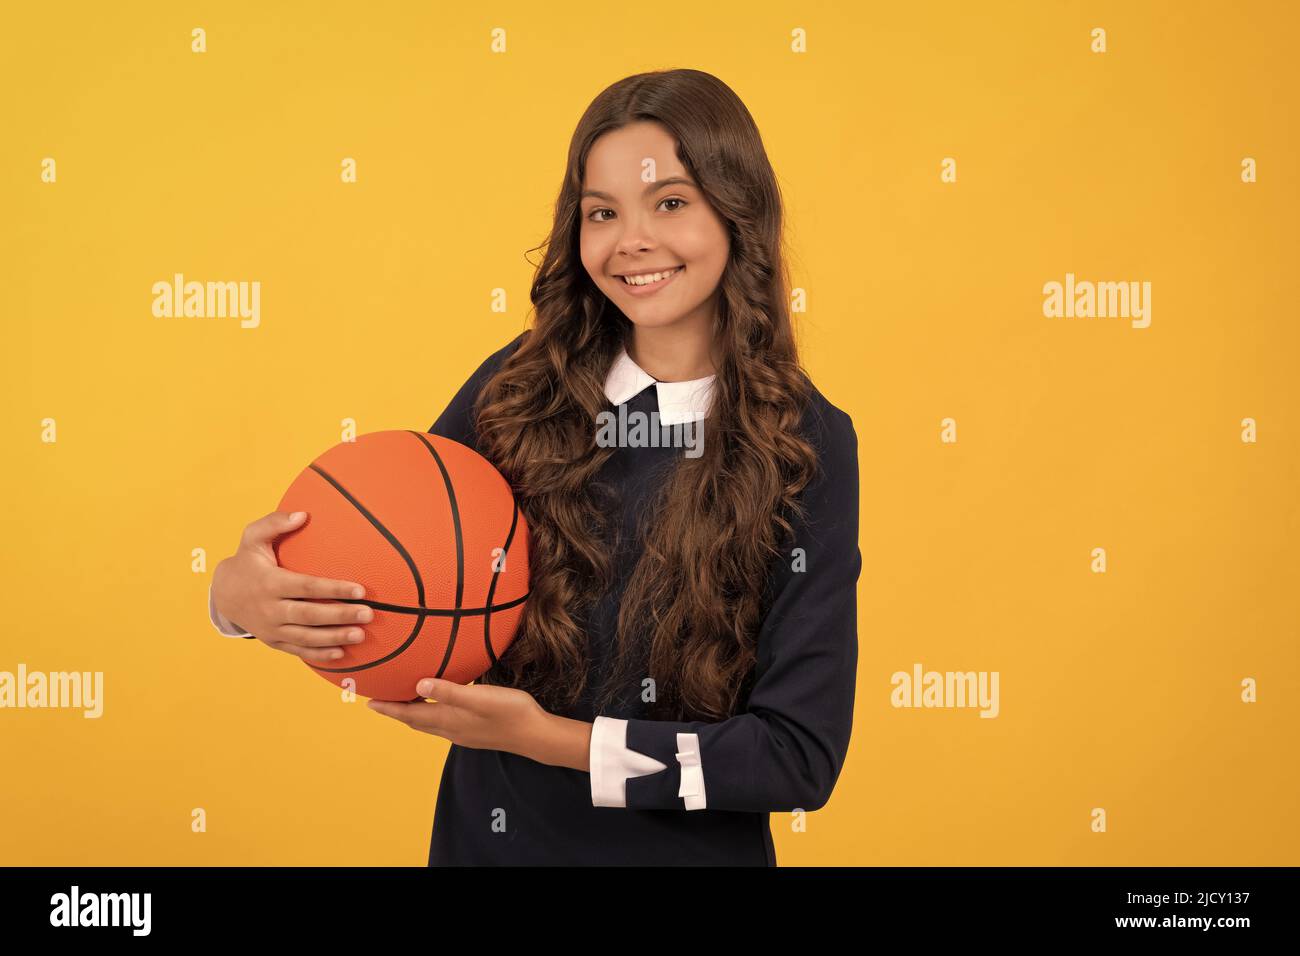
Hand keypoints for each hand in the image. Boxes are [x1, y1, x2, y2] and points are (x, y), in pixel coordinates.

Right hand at [212, 510, 371, 663]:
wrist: (223, 594)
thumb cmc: (247, 561)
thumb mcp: (253, 538)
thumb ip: (275, 523)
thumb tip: (302, 514)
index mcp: (269, 583)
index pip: (306, 587)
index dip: (333, 589)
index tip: (360, 590)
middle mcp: (270, 609)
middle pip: (310, 616)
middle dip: (341, 616)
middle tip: (369, 614)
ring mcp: (271, 629)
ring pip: (306, 637)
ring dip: (335, 638)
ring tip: (361, 635)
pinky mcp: (273, 641)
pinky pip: (298, 650)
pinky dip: (319, 654)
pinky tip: (341, 653)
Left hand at [367, 678, 550, 758]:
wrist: (535, 735)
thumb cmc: (510, 713)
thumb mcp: (480, 698)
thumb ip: (450, 691)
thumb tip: (417, 686)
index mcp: (448, 721)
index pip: (410, 715)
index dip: (389, 709)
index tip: (368, 702)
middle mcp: (450, 729)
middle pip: (415, 720)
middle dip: (396, 711)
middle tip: (380, 700)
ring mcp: (462, 732)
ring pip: (429, 722)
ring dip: (413, 712)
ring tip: (403, 700)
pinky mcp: (474, 731)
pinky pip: (443, 721)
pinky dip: (431, 712)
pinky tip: (440, 703)